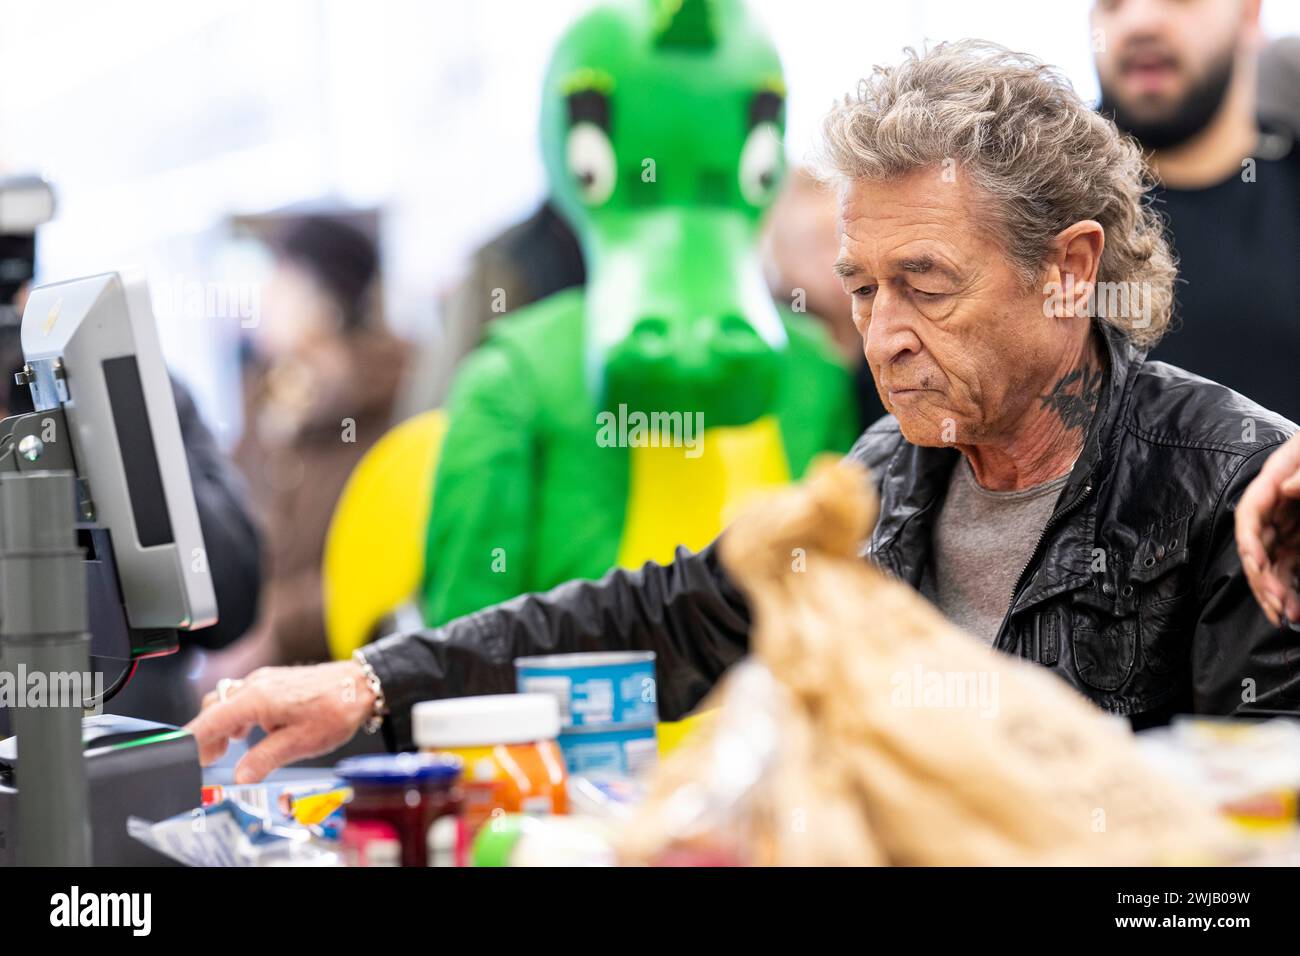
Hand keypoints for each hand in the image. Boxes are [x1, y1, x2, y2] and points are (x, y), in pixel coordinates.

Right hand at [186, 660, 376, 783]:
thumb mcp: (299, 743)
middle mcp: (255, 685)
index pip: (210, 720)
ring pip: (228, 701)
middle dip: (205, 735)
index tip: (180, 757)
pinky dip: (237, 715)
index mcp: (256, 699)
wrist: (362, 685)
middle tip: (207, 761)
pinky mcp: (275, 682)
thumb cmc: (336, 709)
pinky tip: (247, 731)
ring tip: (223, 750)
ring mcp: (265, 681)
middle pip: (214, 709)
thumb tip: (240, 776)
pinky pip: (244, 696)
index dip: (192, 741)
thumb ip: (264, 759)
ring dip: (221, 724)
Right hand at [1236, 433, 1299, 626]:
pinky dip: (1289, 587)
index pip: (1250, 512)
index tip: (1257, 567)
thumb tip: (1286, 488)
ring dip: (1274, 591)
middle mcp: (1279, 504)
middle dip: (1263, 579)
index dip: (1248, 542)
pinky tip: (1293, 608)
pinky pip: (1290, 566)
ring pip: (1272, 562)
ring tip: (1285, 616)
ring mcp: (1291, 522)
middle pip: (1257, 545)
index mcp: (1277, 478)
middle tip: (1277, 605)